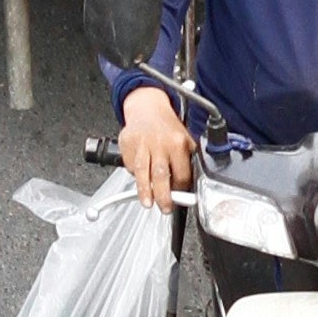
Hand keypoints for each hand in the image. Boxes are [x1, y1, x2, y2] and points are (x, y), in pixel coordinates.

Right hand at [119, 84, 194, 208]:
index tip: (181, 196)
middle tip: (165, 208)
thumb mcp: (184, 138)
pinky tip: (139, 179)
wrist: (147, 107)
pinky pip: (129, 165)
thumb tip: (190, 183)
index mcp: (177, 143)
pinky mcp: (127, 144)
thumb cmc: (167, 127)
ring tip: (147, 203)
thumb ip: (188, 158)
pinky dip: (133, 175)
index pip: (181, 173)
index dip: (181, 188)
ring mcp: (141, 144)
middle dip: (163, 195)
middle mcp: (159, 143)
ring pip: (142, 172)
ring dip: (144, 191)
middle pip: (161, 175)